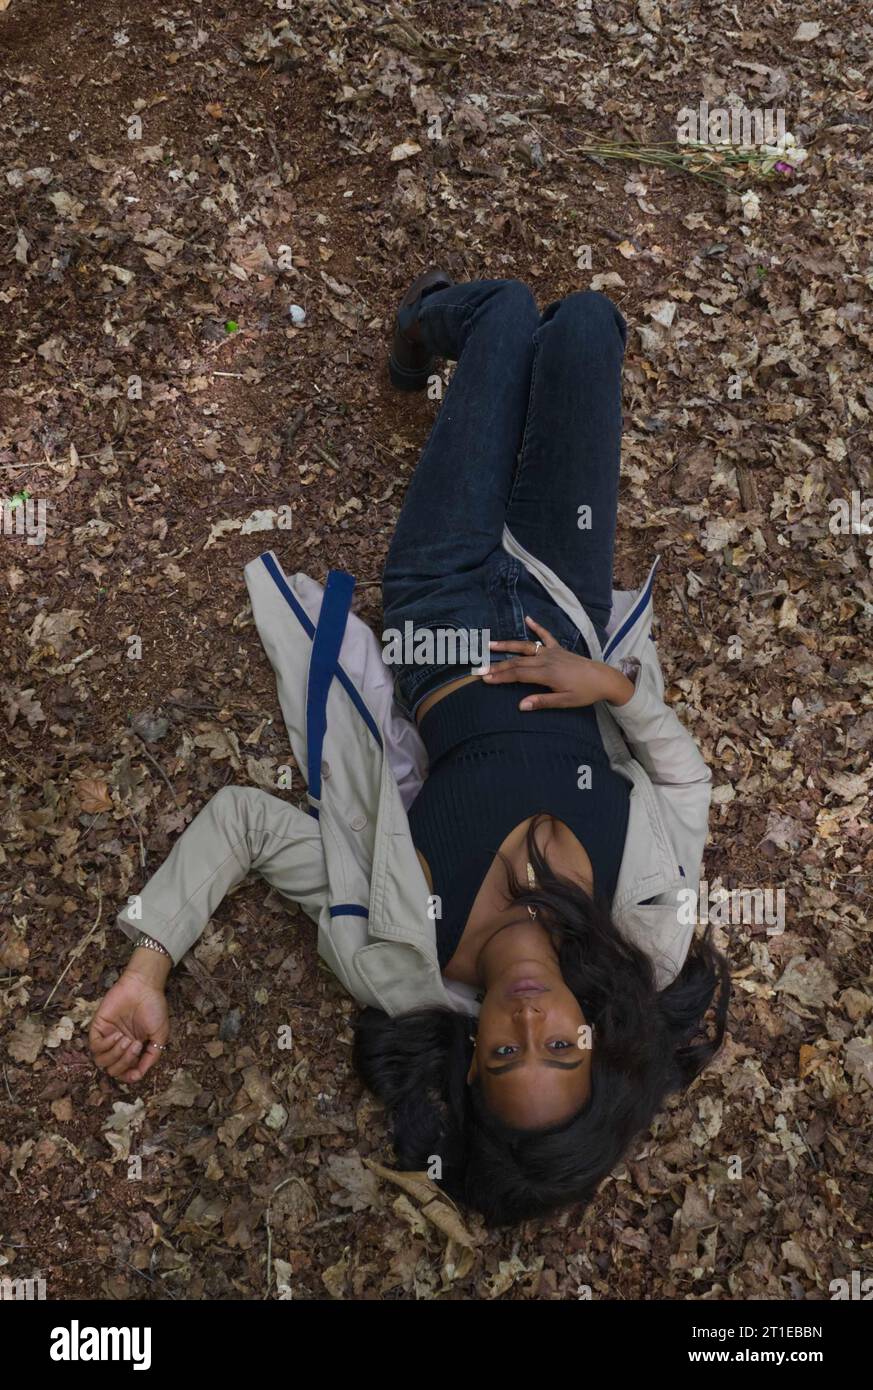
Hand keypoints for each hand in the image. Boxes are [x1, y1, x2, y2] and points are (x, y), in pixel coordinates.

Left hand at [89, 952, 169, 1081]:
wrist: (144, 987)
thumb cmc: (154, 1008)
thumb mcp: (160, 1035)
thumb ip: (151, 1056)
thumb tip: (139, 1075)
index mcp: (132, 1049)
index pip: (124, 1072)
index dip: (128, 1076)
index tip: (135, 1072)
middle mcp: (118, 1045)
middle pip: (112, 1069)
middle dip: (124, 1062)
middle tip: (136, 1044)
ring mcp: (107, 1037)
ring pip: (102, 1061)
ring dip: (116, 1054)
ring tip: (127, 1039)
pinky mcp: (97, 1027)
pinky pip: (95, 1047)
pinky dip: (106, 1045)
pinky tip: (117, 1034)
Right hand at [480, 616, 634, 709]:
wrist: (604, 678)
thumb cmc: (585, 693)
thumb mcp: (564, 702)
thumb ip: (542, 702)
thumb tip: (521, 706)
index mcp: (547, 674)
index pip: (518, 674)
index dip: (501, 676)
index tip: (485, 678)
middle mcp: (546, 660)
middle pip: (517, 661)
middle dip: (497, 665)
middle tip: (479, 667)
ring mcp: (552, 652)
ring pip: (525, 647)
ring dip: (507, 645)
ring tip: (490, 644)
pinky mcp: (558, 648)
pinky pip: (545, 636)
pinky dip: (537, 627)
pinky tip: (528, 619)